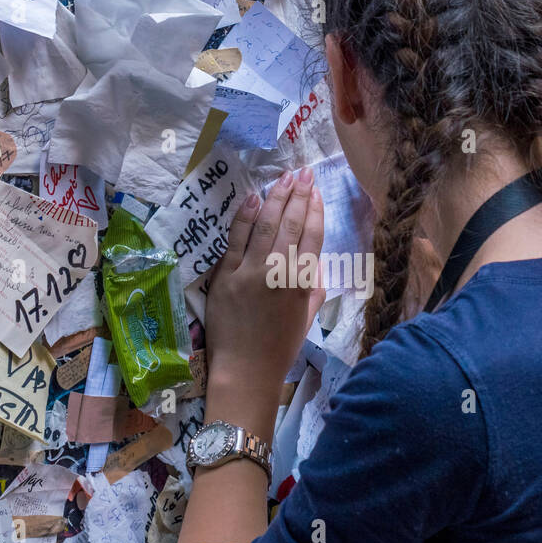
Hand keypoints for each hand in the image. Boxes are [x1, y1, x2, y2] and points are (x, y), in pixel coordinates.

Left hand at [204, 168, 325, 403]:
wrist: (246, 370)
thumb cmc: (280, 348)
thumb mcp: (308, 317)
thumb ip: (314, 284)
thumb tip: (314, 255)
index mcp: (302, 284)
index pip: (312, 236)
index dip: (315, 210)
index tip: (316, 191)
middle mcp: (279, 273)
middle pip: (290, 224)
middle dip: (298, 194)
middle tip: (303, 172)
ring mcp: (250, 272)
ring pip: (265, 225)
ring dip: (275, 197)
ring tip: (283, 178)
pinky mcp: (225, 276)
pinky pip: (236, 239)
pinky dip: (244, 216)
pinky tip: (252, 198)